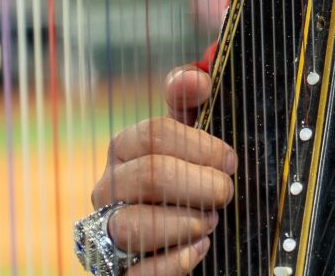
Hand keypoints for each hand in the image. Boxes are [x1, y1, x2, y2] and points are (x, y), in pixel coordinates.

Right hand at [91, 68, 236, 273]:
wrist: (185, 232)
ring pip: (132, 225)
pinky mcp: (114, 272)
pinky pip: (136, 273)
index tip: (230, 160)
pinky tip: (199, 249)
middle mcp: (107, 189)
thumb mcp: (192, 137)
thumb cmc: (189, 177)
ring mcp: (105, 233)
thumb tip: (197, 78)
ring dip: (185, 223)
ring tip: (210, 221)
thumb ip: (191, 103)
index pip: (154, 134)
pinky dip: (175, 261)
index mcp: (125, 148)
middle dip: (199, 185)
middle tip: (224, 193)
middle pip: (149, 176)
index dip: (201, 146)